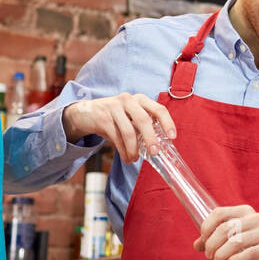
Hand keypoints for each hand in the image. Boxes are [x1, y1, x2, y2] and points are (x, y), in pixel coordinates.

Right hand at [62, 93, 176, 163]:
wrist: (86, 113)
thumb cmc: (114, 117)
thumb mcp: (130, 116)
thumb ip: (143, 126)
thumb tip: (158, 146)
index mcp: (140, 99)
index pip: (159, 109)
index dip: (168, 123)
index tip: (172, 137)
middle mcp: (128, 100)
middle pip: (144, 120)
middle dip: (151, 139)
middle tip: (154, 153)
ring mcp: (114, 107)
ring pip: (129, 132)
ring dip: (133, 149)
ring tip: (134, 159)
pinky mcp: (103, 117)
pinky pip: (116, 137)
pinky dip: (123, 150)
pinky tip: (126, 157)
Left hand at [194, 205, 258, 259]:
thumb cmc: (256, 243)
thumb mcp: (237, 237)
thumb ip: (217, 239)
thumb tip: (196, 245)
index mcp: (243, 211)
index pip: (219, 213)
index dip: (206, 227)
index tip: (203, 241)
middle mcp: (255, 217)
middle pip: (226, 229)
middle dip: (212, 245)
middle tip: (210, 257)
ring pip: (237, 241)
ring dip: (222, 254)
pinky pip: (252, 252)